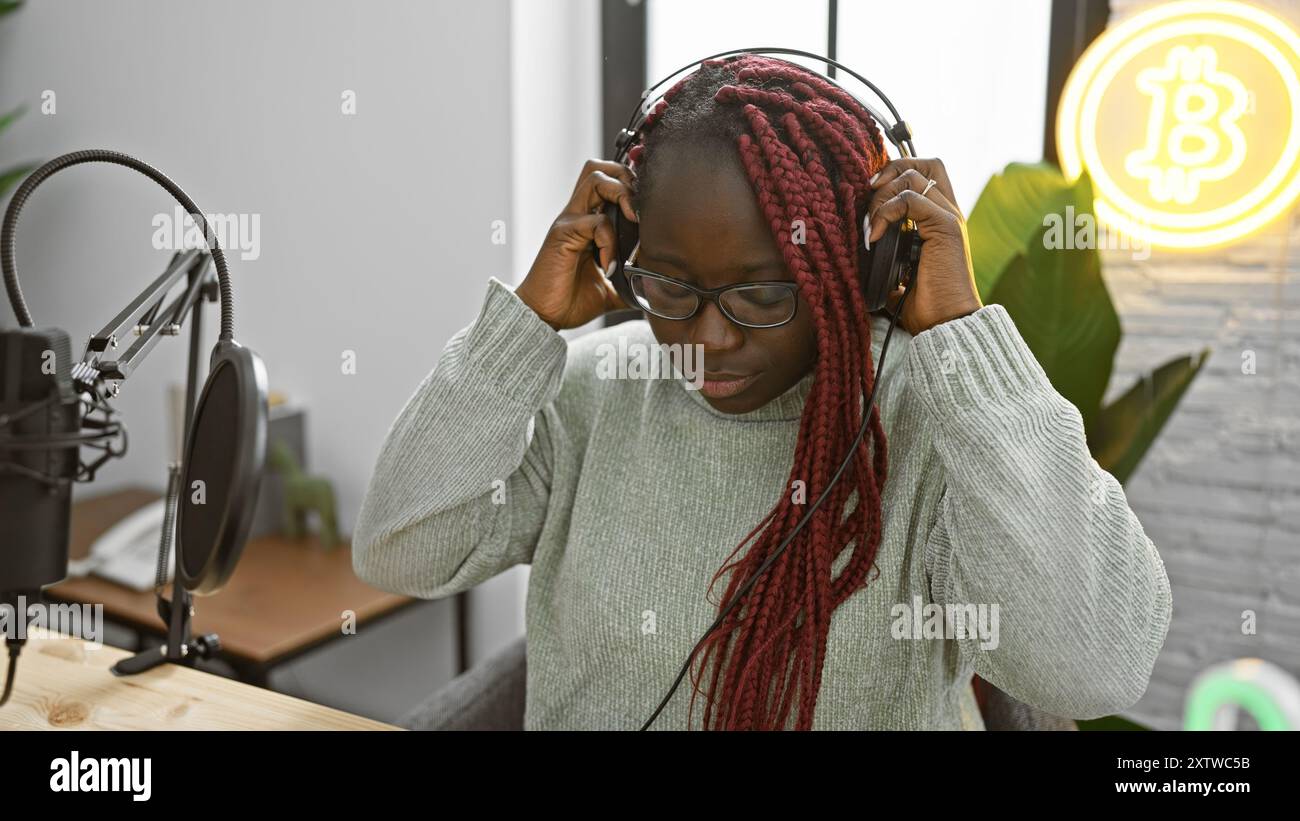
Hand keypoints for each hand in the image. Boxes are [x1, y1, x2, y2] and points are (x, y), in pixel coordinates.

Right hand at [515, 159, 637, 330]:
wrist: (543, 315)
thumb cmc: (572, 299)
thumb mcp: (613, 289)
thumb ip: (633, 283)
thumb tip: (660, 290)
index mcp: (588, 220)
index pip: (609, 180)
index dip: (631, 183)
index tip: (651, 206)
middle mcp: (578, 214)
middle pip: (600, 167)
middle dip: (627, 178)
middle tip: (641, 209)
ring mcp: (570, 221)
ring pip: (596, 180)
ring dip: (621, 195)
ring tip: (633, 222)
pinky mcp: (563, 234)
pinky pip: (596, 222)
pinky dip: (610, 242)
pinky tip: (610, 267)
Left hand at [866, 158, 982, 334]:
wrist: (945, 322)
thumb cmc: (925, 303)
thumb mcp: (898, 273)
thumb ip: (887, 254)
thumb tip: (861, 250)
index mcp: (940, 219)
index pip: (925, 172)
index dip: (896, 172)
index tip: (872, 193)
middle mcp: (949, 212)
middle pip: (924, 163)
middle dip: (891, 170)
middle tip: (869, 195)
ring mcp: (949, 217)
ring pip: (912, 177)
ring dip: (882, 197)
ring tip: (871, 226)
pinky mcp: (945, 227)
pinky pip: (910, 199)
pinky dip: (886, 213)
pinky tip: (876, 236)